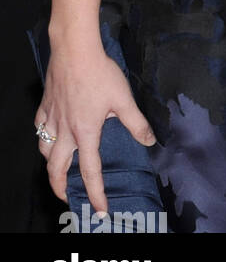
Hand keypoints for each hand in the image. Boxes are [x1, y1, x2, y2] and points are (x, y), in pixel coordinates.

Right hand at [36, 46, 156, 214]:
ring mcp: (51, 119)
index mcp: (85, 133)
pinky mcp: (45, 106)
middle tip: (68, 197)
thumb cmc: (100, 73)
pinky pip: (40, 129)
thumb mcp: (124, 99)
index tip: (100, 210)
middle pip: (56, 170)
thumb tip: (149, 141)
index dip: (96, 193)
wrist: (75, 51)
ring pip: (45, 151)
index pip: (90, 171)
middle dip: (60, 188)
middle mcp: (65, 131)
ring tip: (58, 170)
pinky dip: (43, 137)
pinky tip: (49, 135)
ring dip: (50, 165)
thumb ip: (136, 122)